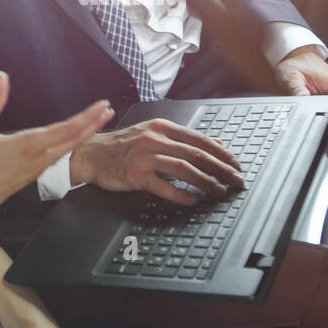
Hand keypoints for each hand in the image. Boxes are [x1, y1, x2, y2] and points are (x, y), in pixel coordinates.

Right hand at [0, 71, 113, 222]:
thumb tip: (1, 77)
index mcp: (28, 146)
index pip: (67, 129)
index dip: (88, 116)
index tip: (102, 106)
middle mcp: (38, 158)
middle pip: (74, 140)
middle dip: (94, 124)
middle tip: (108, 111)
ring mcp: (36, 168)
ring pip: (68, 149)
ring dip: (84, 134)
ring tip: (96, 123)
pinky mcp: (32, 174)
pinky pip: (58, 157)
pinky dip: (71, 145)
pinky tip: (70, 141)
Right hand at [68, 117, 245, 205]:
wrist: (91, 153)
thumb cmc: (123, 146)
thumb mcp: (153, 134)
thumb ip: (184, 139)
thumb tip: (217, 144)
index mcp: (162, 127)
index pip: (200, 140)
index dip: (222, 153)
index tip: (236, 164)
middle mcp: (155, 139)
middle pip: (196, 155)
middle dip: (221, 169)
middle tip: (236, 180)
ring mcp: (144, 157)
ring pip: (184, 169)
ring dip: (206, 182)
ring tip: (219, 191)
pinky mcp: (135, 174)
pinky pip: (163, 186)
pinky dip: (180, 194)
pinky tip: (193, 200)